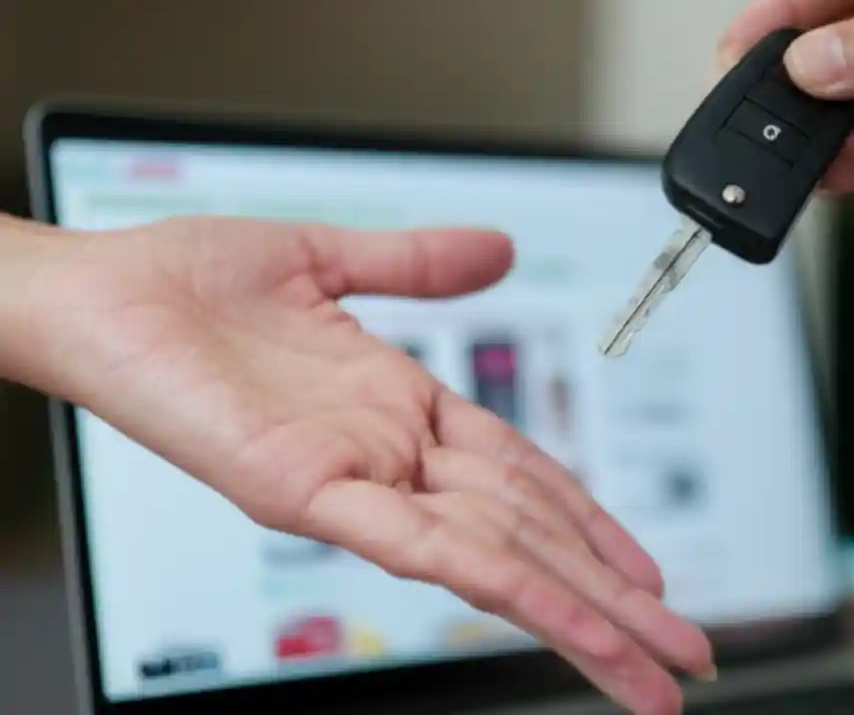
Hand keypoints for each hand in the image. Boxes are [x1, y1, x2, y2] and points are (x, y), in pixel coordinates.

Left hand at [12, 216, 711, 714]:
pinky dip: (504, 587)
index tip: (651, 575)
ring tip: (653, 675)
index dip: (596, 529)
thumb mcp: (331, 259)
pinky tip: (565, 625)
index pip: (526, 483)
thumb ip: (420, 264)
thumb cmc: (189, 282)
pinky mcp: (311, 494)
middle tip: (687, 658)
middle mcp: (392, 460)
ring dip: (582, 620)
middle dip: (616, 601)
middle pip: (531, 539)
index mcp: (402, 411)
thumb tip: (499, 249)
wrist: (97, 292)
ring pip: (495, 562)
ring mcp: (357, 486)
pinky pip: (424, 548)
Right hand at [718, 0, 853, 211]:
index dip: (778, 15)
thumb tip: (815, 61)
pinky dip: (833, 170)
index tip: (742, 49)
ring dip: (800, 133)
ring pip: (828, 108)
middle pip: (814, 49)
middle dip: (776, 80)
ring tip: (780, 152)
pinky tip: (824, 175)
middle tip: (746, 110)